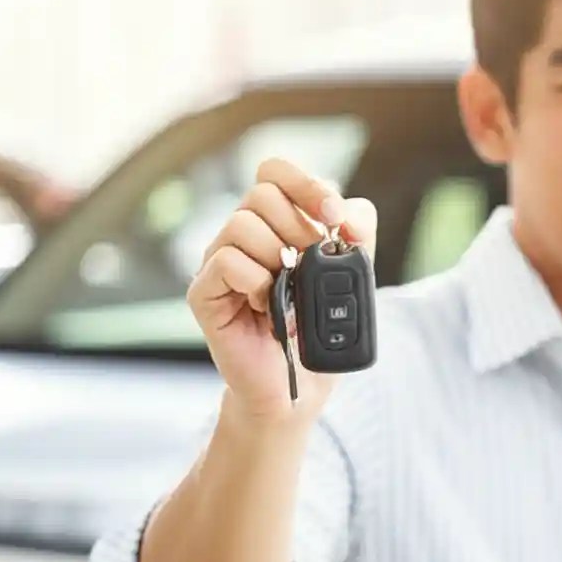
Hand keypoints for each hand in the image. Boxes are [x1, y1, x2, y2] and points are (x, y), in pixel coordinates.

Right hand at [187, 158, 376, 425]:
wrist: (296, 390)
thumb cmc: (316, 332)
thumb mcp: (350, 277)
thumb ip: (358, 237)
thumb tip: (351, 212)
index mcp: (274, 224)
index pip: (274, 172)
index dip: (306, 184)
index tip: (334, 216)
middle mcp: (241, 237)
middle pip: (260, 193)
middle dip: (299, 226)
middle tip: (313, 262)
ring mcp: (218, 262)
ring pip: (241, 224)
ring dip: (277, 255)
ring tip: (288, 289)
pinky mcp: (204, 294)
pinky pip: (226, 262)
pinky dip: (255, 280)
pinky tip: (266, 304)